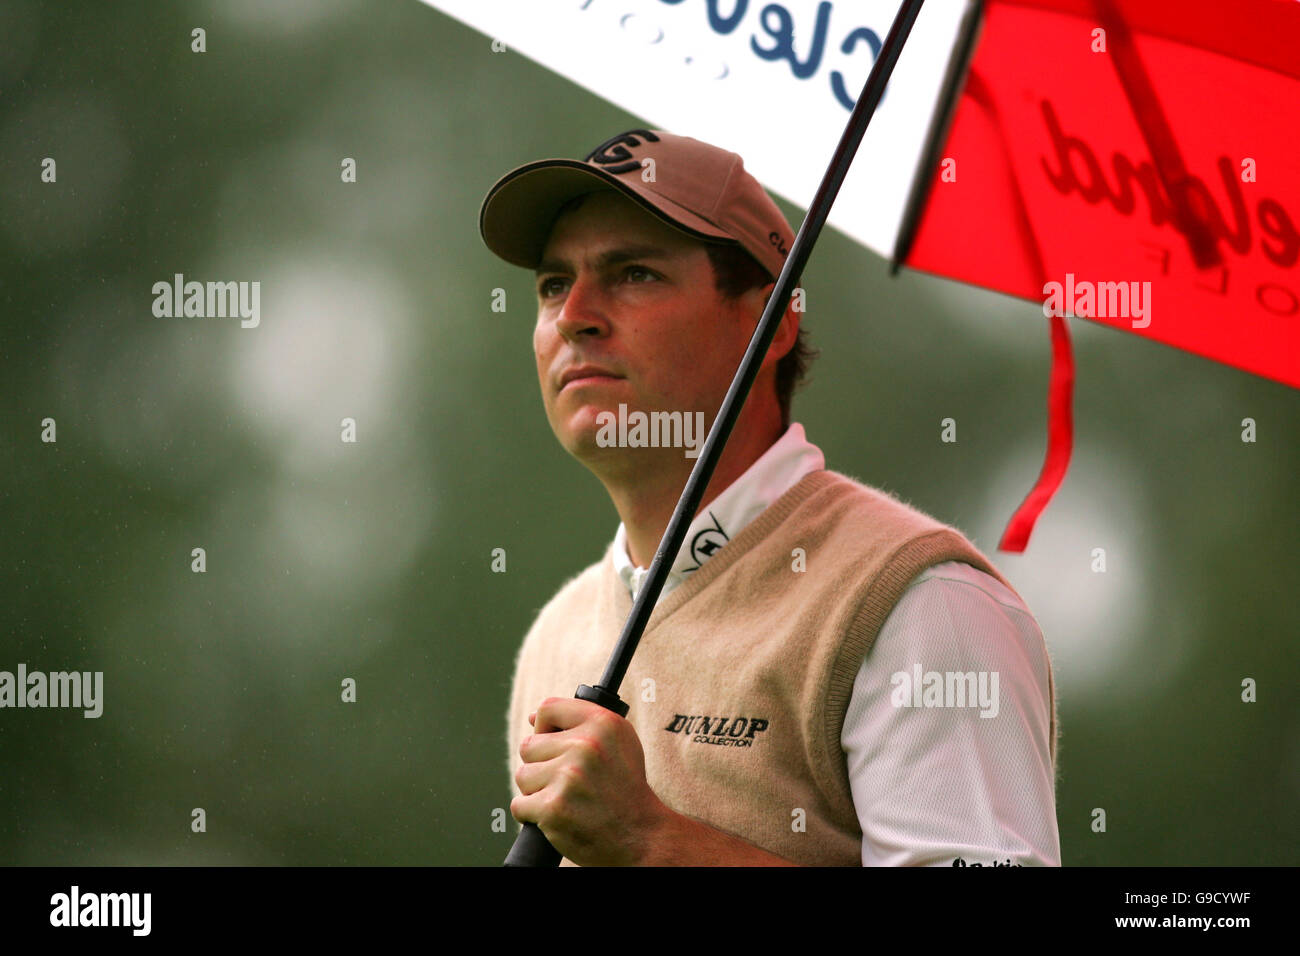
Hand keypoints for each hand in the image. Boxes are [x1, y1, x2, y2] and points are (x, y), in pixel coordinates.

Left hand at [511, 696, 669, 865]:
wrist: (640, 836)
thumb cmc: (625, 787)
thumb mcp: (619, 742)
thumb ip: (580, 723)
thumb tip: (532, 719)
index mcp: (602, 723)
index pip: (548, 709)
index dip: (544, 728)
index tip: (554, 744)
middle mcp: (585, 746)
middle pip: (529, 745)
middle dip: (542, 765)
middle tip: (568, 782)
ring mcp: (568, 777)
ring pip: (523, 775)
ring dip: (537, 791)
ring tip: (566, 799)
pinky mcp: (553, 808)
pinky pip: (519, 804)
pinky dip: (532, 814)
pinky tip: (557, 816)